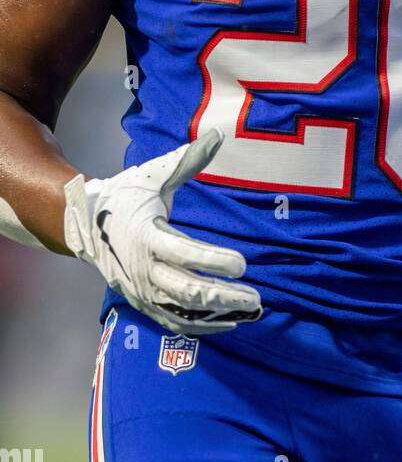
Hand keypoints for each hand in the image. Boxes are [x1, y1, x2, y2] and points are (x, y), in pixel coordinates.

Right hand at [63, 130, 261, 333]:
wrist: (86, 226)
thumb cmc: (126, 196)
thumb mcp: (153, 175)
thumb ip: (187, 160)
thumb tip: (218, 135)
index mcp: (148, 237)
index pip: (184, 255)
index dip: (213, 262)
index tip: (242, 264)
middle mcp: (144, 269)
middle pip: (187, 291)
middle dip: (223, 296)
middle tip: (255, 297)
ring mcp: (143, 290)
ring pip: (183, 311)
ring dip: (218, 313)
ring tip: (251, 310)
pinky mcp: (144, 303)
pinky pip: (174, 322)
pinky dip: (201, 326)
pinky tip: (229, 322)